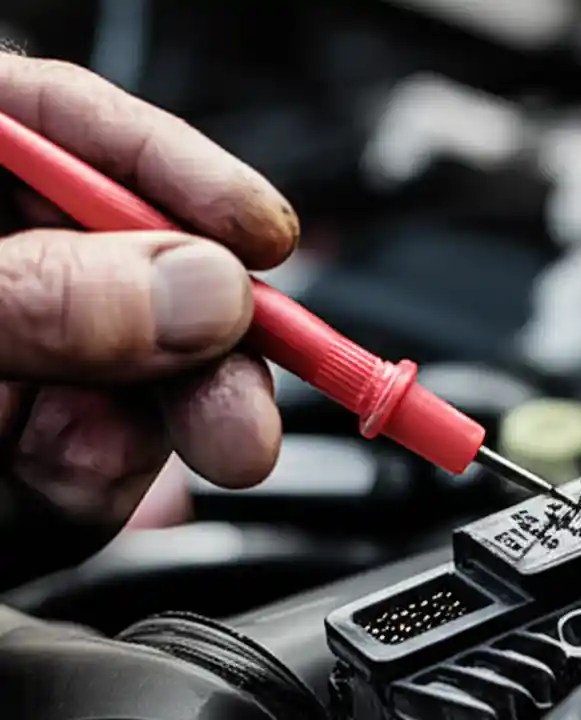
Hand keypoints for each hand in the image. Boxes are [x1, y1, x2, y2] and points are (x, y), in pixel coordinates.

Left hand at [0, 54, 297, 582]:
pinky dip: (85, 489)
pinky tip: (42, 484)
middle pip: (136, 273)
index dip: (188, 175)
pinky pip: (89, 463)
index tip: (266, 236)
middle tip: (241, 426)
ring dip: (133, 435)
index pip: (80, 131)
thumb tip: (202, 294)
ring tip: (66, 465)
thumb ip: (43, 293)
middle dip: (200, 356)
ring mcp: (7, 355)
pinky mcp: (7, 443)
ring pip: (131, 381)